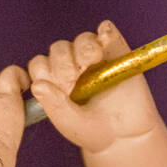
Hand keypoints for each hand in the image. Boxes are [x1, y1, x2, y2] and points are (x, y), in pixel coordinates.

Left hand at [27, 21, 159, 153]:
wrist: (128, 135)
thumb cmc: (95, 132)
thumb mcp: (71, 124)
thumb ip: (54, 105)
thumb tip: (37, 85)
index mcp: (54, 82)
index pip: (39, 65)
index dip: (47, 73)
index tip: (62, 89)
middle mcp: (71, 65)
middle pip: (59, 49)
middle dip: (64, 64)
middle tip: (76, 82)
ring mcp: (94, 56)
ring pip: (81, 40)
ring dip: (84, 49)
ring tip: (92, 63)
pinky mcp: (116, 50)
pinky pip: (106, 30)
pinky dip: (104, 31)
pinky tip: (104, 41)